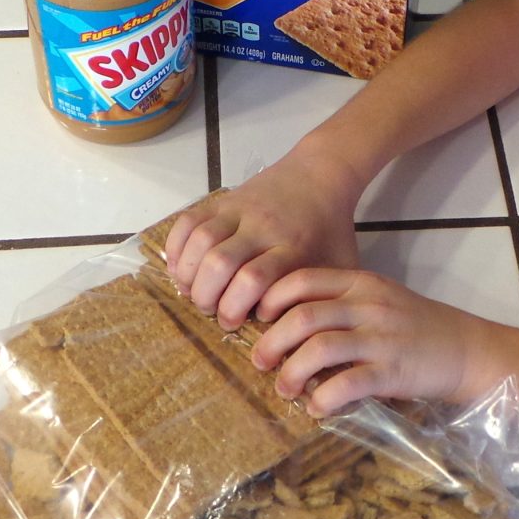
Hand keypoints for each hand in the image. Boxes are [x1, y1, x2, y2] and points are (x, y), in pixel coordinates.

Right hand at [165, 151, 363, 328]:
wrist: (321, 175)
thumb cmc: (330, 229)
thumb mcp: (342, 265)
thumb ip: (328, 300)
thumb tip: (313, 343)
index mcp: (293, 247)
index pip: (254, 279)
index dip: (236, 307)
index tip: (236, 323)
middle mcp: (263, 227)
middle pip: (221, 263)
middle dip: (208, 296)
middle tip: (211, 312)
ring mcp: (239, 210)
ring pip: (201, 242)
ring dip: (189, 274)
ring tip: (193, 293)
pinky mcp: (222, 200)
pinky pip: (188, 221)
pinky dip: (176, 248)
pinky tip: (179, 269)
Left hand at [251, 269, 502, 416]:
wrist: (470, 350)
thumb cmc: (418, 327)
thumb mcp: (381, 300)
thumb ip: (341, 304)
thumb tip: (287, 323)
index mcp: (362, 283)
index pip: (303, 280)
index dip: (272, 299)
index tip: (259, 319)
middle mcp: (369, 306)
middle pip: (302, 316)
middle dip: (272, 341)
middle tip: (260, 361)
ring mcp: (381, 338)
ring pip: (319, 348)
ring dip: (291, 372)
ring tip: (284, 389)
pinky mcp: (393, 371)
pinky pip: (347, 384)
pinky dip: (323, 399)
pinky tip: (317, 407)